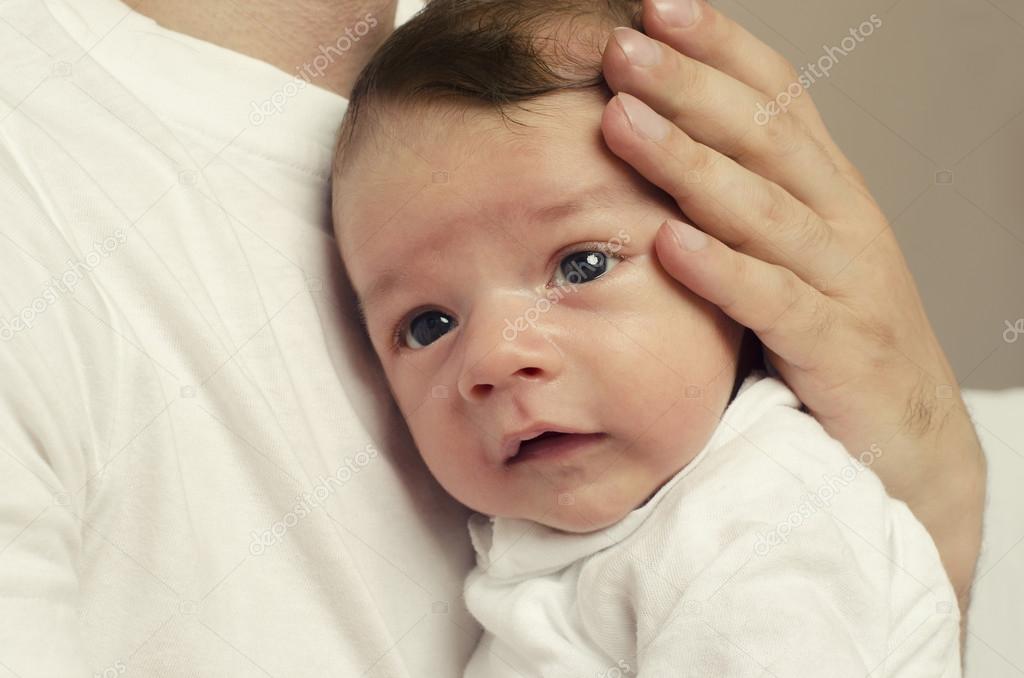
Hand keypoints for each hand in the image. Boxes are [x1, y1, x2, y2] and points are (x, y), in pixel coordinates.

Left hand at [598, 0, 984, 619]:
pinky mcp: (836, 348)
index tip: (656, 9)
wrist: (912, 440)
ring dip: (687, 161)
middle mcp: (842, 222)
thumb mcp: (796, 254)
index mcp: (829, 191)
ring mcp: (844, 282)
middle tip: (622, 48)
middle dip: (689, 87)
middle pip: (764, 137)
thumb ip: (744, 204)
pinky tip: (671, 241)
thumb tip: (663, 148)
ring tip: (623, 121)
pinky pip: (772, 302)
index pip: (777, 98)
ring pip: (761, 208)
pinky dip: (722, 269)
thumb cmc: (836, 336)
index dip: (721, 48)